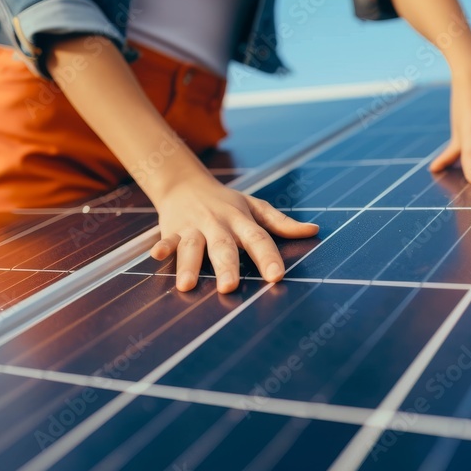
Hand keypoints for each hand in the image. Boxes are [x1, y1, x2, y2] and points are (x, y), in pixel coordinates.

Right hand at [149, 172, 319, 292]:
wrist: (186, 183)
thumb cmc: (227, 203)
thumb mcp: (256, 207)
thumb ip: (282, 223)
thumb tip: (314, 230)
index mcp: (241, 220)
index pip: (258, 239)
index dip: (268, 257)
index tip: (276, 276)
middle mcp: (218, 224)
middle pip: (223, 246)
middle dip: (226, 266)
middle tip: (229, 287)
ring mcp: (193, 227)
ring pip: (191, 247)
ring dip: (188, 265)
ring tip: (188, 286)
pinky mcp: (171, 230)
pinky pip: (166, 240)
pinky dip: (161, 247)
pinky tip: (157, 256)